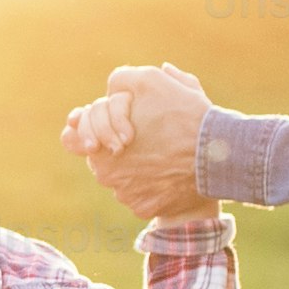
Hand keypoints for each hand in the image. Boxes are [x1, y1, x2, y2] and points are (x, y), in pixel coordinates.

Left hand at [65, 61, 215, 220]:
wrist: (216, 156)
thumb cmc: (185, 115)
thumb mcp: (153, 82)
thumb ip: (123, 79)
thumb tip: (113, 88)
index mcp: (98, 141)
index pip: (73, 138)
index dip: (90, 127)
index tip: (105, 126)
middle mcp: (105, 171)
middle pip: (100, 156)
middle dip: (115, 145)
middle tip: (141, 137)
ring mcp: (122, 193)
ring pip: (120, 177)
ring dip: (133, 167)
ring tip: (161, 153)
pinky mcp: (140, 208)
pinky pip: (138, 196)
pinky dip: (150, 186)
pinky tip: (168, 173)